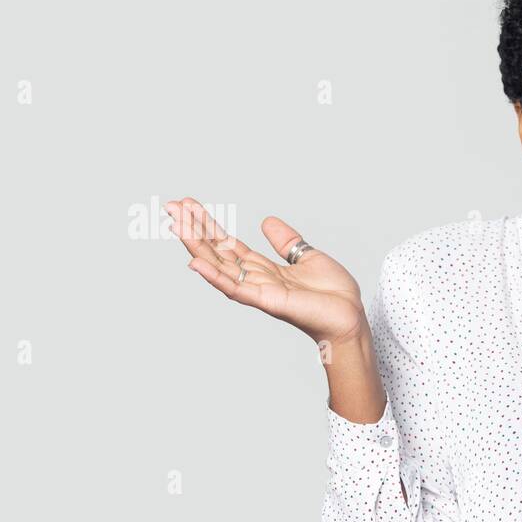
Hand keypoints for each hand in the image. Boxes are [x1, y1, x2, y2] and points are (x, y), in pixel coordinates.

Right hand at [166, 197, 367, 346]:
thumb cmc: (333, 294)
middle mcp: (255, 279)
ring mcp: (259, 291)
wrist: (350, 316)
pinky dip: (214, 276)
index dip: (208, 225)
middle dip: (194, 230)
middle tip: (172, 207)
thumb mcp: (307, 257)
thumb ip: (285, 241)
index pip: (228, 244)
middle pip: (217, 252)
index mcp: (264, 269)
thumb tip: (267, 221)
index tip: (188, 206)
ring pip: (219, 267)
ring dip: (197, 247)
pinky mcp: (268, 301)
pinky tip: (194, 263)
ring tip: (176, 225)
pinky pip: (235, 289)